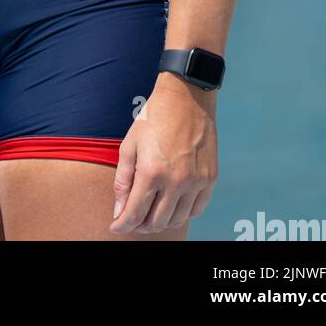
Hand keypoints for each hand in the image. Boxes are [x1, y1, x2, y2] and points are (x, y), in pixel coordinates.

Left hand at [110, 72, 218, 234]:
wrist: (186, 98)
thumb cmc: (153, 118)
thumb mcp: (129, 144)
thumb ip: (123, 179)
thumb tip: (119, 209)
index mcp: (151, 172)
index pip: (135, 213)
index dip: (122, 224)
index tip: (115, 227)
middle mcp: (176, 182)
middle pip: (156, 222)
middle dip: (139, 225)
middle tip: (131, 220)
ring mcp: (196, 182)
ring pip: (176, 219)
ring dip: (160, 222)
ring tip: (149, 214)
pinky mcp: (210, 179)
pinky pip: (196, 210)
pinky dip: (182, 214)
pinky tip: (171, 207)